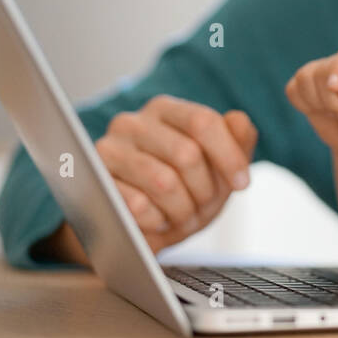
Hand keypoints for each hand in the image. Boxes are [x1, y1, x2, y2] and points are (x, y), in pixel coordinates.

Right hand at [95, 95, 256, 253]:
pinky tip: (158, 220)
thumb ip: (238, 139)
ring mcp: (108, 152)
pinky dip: (158, 221)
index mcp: (165, 110)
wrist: (144, 228)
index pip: (203, 122)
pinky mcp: (95, 184)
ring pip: (164, 182)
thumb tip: (239, 120)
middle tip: (204, 206)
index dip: (229, 156)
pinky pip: (138, 206)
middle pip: (186, 154)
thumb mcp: (219, 166)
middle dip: (205, 190)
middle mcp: (132, 123)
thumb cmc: (187, 189)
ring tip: (184, 215)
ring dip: (184, 209)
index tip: (242, 184)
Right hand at [285, 47, 337, 148]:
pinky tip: (319, 111)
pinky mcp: (304, 82)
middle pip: (321, 71)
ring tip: (334, 113)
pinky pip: (292, 90)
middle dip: (330, 101)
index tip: (335, 88)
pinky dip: (302, 105)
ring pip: (303, 78)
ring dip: (316, 103)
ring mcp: (321, 70)